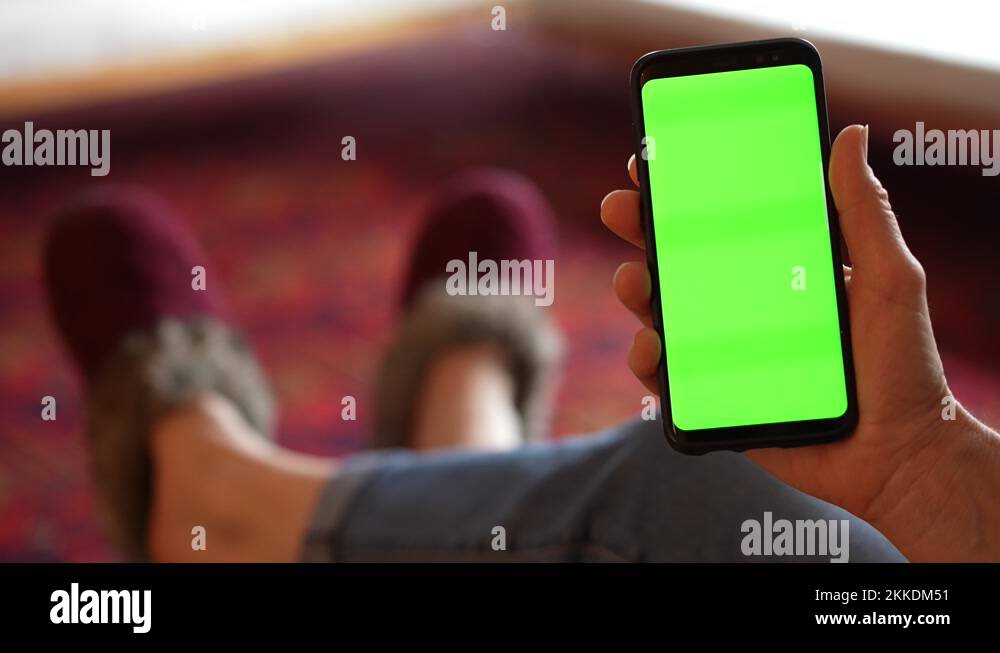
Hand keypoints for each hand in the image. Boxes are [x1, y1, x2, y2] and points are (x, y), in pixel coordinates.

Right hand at [601, 125, 999, 560]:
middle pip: (677, 260)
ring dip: (635, 290)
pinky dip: (648, 359)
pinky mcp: (712, 398)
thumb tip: (849, 135)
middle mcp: (743, 305)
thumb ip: (864, 211)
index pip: (720, 221)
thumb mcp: (888, 278)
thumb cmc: (904, 366)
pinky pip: (665, 376)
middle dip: (641, 230)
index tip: (652, 163)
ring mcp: (722, 350)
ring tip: (636, 280)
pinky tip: (653, 346)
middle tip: (621, 210)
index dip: (681, 191)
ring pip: (660, 313)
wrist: (898, 456)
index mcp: (778, 269)